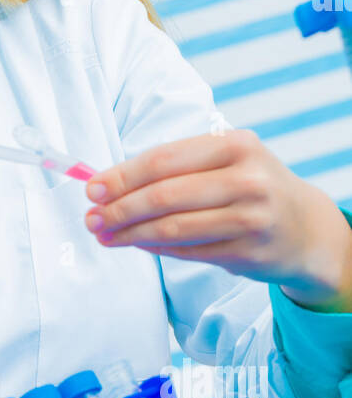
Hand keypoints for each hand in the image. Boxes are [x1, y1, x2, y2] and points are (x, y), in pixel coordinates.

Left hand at [83, 127, 351, 310]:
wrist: (306, 228)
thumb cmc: (250, 187)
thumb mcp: (226, 162)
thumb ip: (175, 168)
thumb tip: (108, 184)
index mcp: (236, 145)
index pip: (165, 159)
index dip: (123, 175)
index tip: (92, 189)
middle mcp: (247, 179)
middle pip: (166, 195)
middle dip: (121, 209)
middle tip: (92, 219)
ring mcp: (251, 218)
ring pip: (174, 228)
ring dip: (131, 234)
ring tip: (105, 235)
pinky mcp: (249, 252)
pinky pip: (189, 252)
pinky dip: (156, 248)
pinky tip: (136, 245)